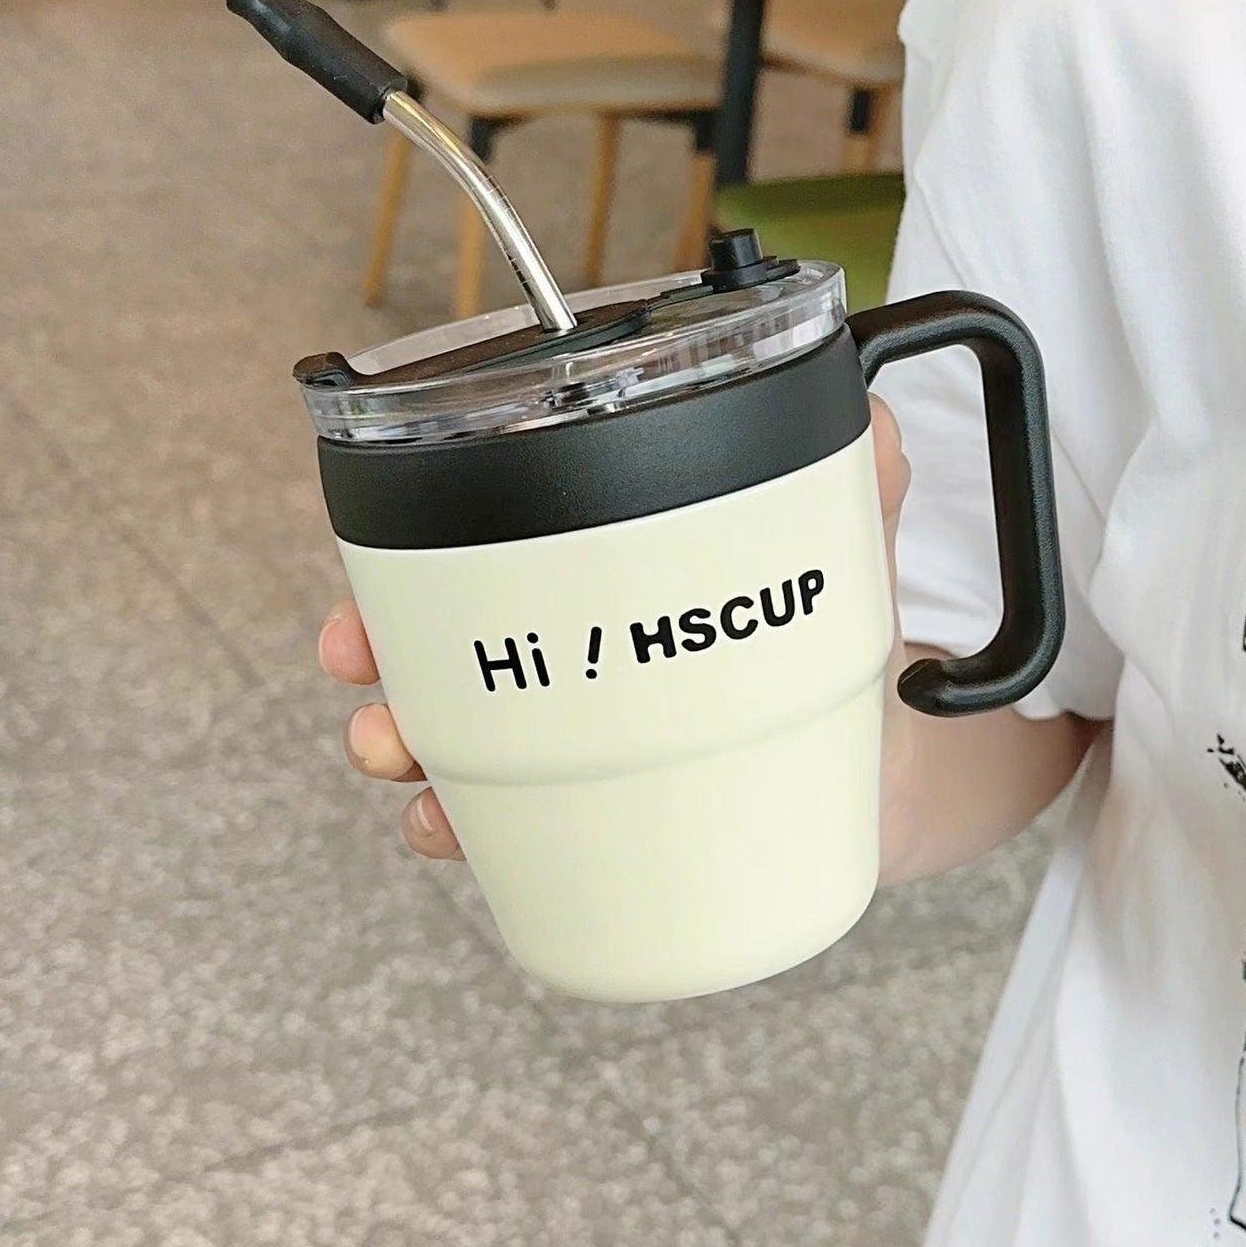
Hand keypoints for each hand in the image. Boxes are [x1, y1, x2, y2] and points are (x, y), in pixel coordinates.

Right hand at [317, 396, 910, 866]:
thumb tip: (870, 411)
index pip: (489, 559)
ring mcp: (584, 746)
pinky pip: (510, 834)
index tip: (368, 588)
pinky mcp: (609, 827)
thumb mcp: (847, 557)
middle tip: (363, 673)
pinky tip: (449, 831)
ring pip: (454, 743)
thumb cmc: (835, 647)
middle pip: (441, 649)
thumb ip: (862, 482)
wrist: (882, 777)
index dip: (407, 567)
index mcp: (608, 580)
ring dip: (401, 746)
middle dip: (379, 659)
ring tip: (400, 760)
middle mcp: (576, 660)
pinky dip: (465, 833)